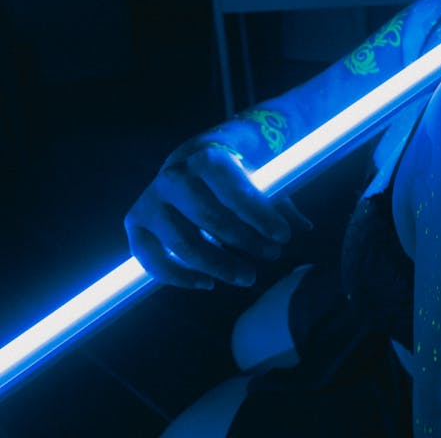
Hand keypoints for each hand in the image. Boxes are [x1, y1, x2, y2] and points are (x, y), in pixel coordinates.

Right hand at [125, 143, 309, 288]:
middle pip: (212, 220)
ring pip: (184, 244)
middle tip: (273, 256)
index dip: (262, 216)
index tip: (285, 236)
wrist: (193, 158)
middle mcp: (173, 177)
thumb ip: (280, 200)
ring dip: (219, 265)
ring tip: (248, 276)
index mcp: (206, 158)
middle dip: (246, 243)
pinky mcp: (136, 223)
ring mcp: (151, 201)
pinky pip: (151, 258)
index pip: (236, 192)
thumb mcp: (260, 176)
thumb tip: (304, 227)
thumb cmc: (234, 172)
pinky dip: (178, 276)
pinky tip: (206, 283)